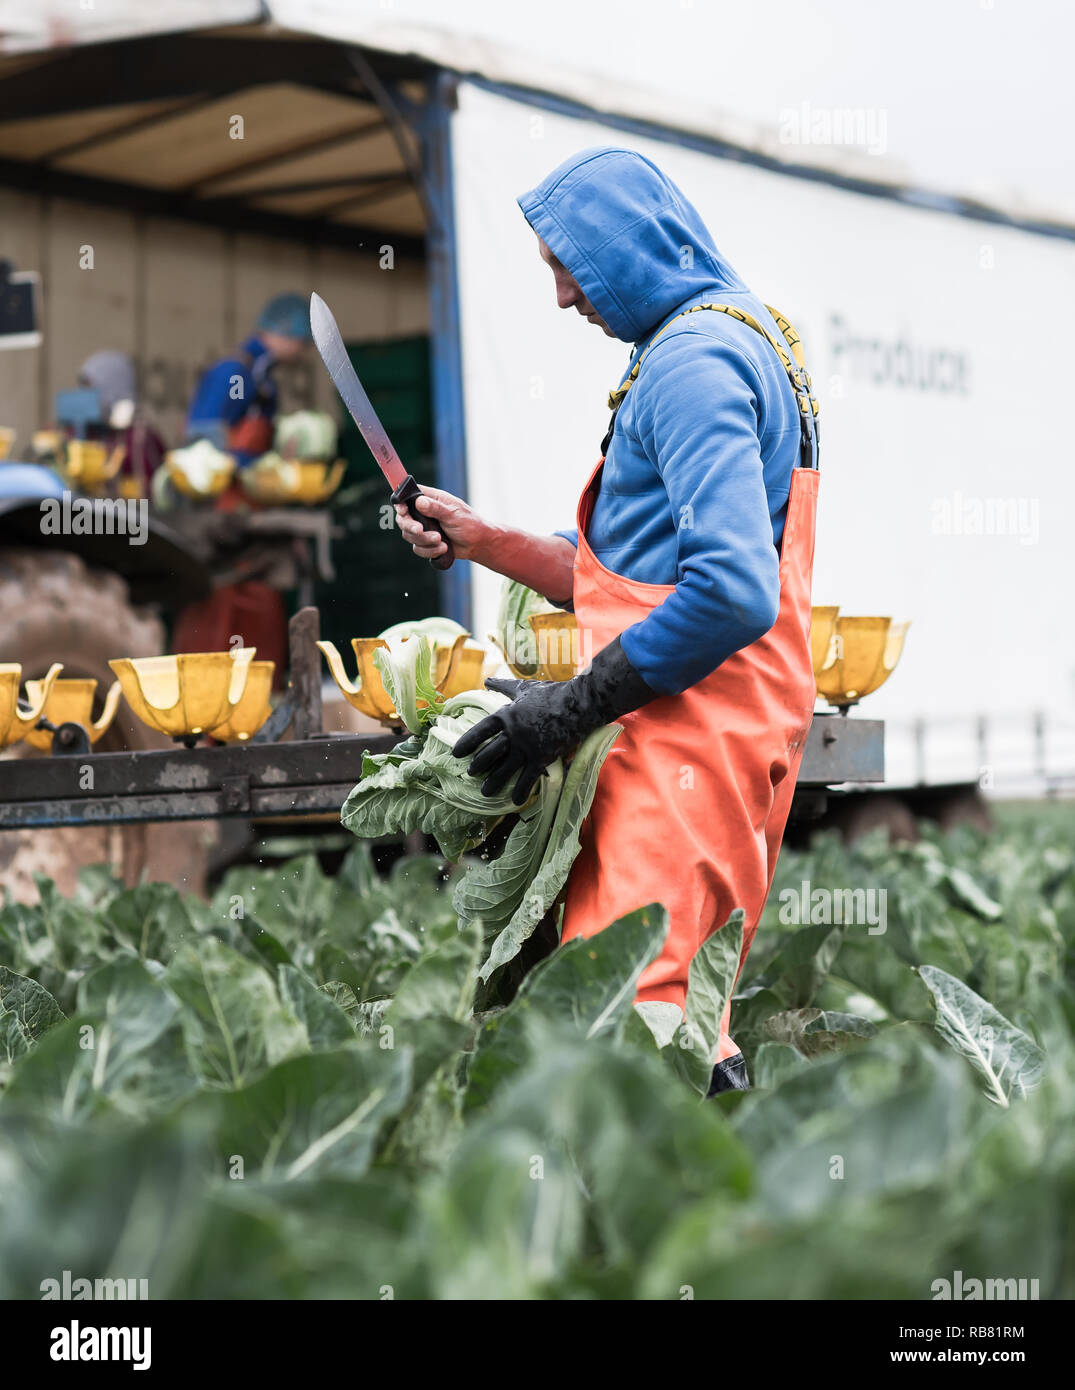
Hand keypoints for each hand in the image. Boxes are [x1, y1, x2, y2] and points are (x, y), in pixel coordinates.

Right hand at [393, 485, 485, 561]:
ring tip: (441, 541)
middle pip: (403, 519)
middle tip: (420, 530)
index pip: (408, 496)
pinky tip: (444, 549)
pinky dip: (430, 551)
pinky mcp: (426, 543)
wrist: (478, 544)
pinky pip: (418, 549)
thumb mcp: (454, 514)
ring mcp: (424, 528)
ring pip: (409, 536)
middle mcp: (423, 513)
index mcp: (430, 499)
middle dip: (411, 526)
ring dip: (425, 541)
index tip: (402, 511)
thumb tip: (419, 502)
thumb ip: (436, 508)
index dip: (400, 503)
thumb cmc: (469, 523)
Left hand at [451, 638, 661, 804]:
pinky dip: (521, 790)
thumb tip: (487, 681)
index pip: (480, 731)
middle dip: (478, 765)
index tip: (456, 753)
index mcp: (506, 715)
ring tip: (485, 792)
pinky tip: (515, 800)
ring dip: (493, 782)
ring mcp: (527, 747)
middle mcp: (513, 733)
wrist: (578, 704)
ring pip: (505, 769)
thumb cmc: (551, 693)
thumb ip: (504, 687)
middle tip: (470, 774)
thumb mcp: (524, 688)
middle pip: (489, 753)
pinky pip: (528, 778)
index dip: (467, 742)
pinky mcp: (542, 757)